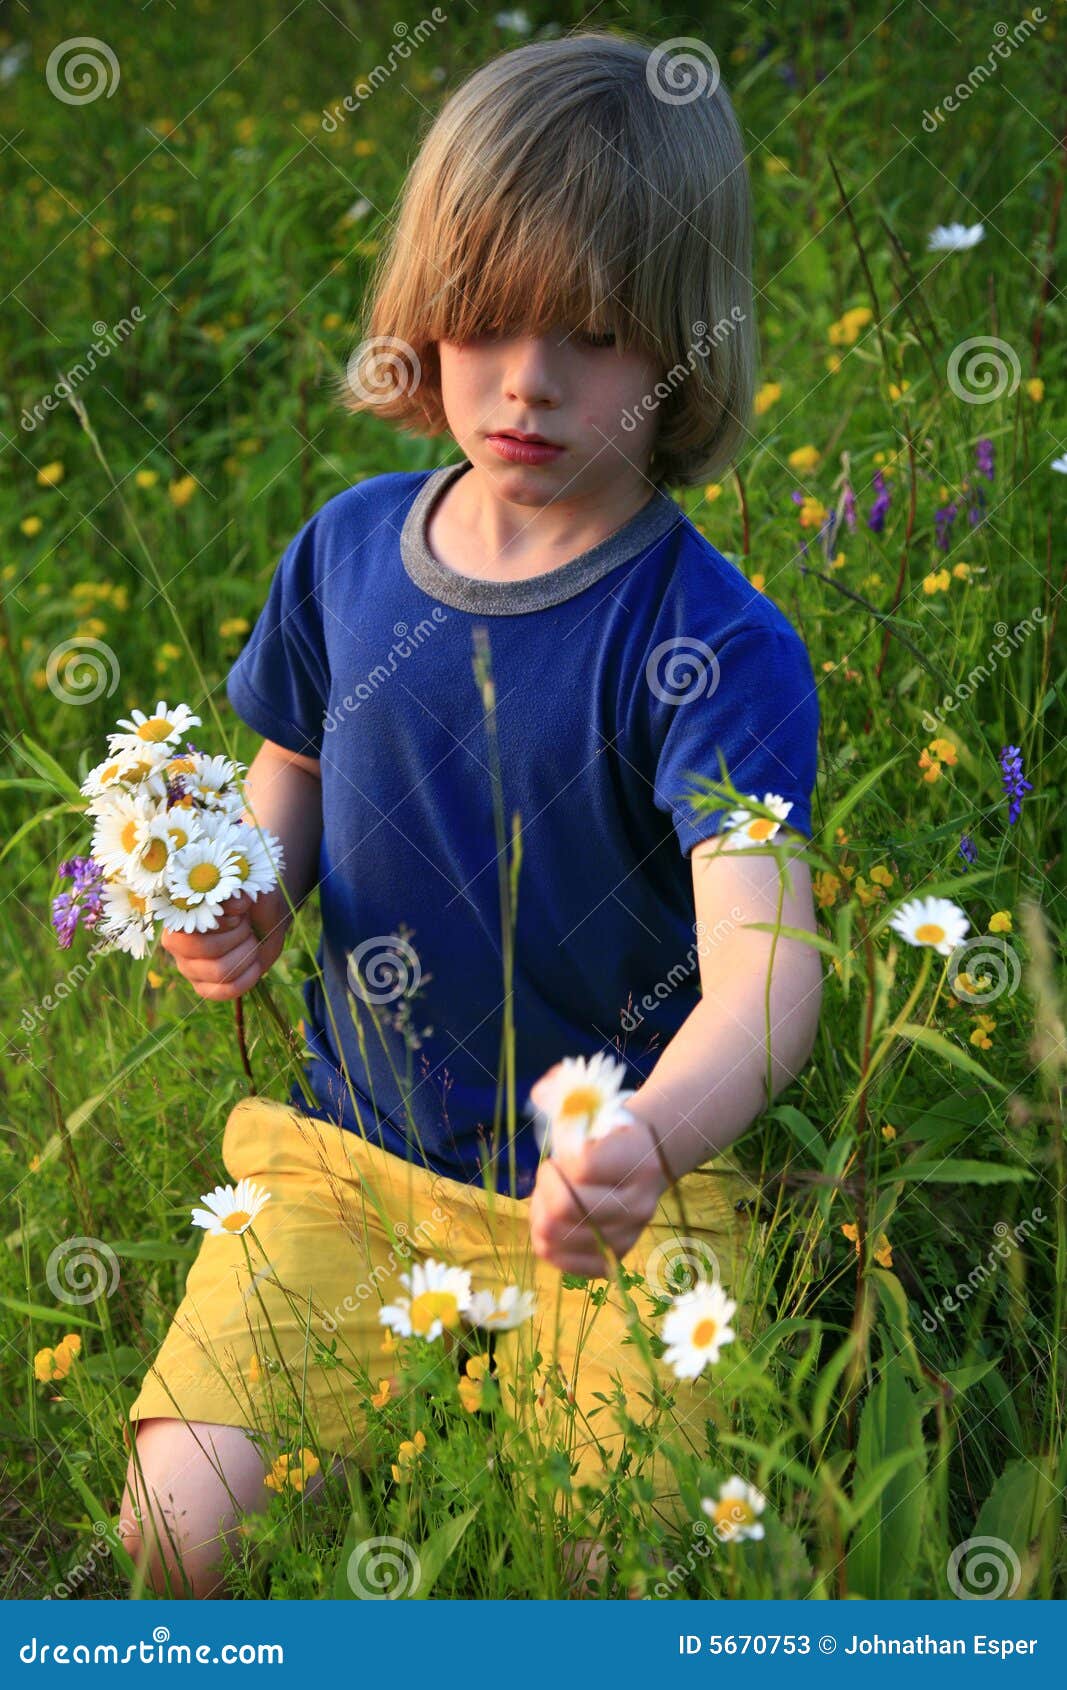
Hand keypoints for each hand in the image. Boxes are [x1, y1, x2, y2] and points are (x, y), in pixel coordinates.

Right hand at [160, 884, 291, 999]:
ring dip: (246, 955)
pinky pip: (224, 992)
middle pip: (207, 949)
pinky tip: (255, 964)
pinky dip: (247, 978)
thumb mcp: (249, 888)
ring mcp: (187, 968)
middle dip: (238, 937)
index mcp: (180, 914)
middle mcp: (176, 943)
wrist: (264, 921)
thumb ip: (239, 891)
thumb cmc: (251, 901)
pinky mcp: (203, 987)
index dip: (224, 920)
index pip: (194, 923)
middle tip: (247, 927)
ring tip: (251, 943)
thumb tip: (235, 902)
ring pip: (219, 972)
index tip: (241, 911)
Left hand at [528, 1110, 668, 1277]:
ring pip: (559, 1237)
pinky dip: (548, 1246)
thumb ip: (564, 1096)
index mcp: (637, 1159)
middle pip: (565, 1207)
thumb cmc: (611, 1130)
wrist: (648, 1157)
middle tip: (547, 1176)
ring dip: (539, 1215)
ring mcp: (629, 1234)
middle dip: (542, 1189)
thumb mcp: (595, 1105)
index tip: (559, 1154)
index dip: (559, 1159)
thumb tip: (540, 1093)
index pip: (581, 1167)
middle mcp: (639, 1202)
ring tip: (546, 1198)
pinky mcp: (616, 1256)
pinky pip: (567, 1266)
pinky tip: (551, 1224)